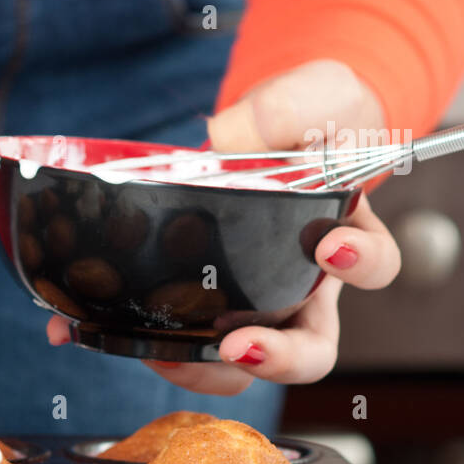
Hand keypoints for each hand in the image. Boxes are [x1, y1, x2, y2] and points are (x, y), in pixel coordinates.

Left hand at [47, 59, 401, 394]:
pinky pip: (176, 339)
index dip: (360, 264)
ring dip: (205, 369)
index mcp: (345, 237)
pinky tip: (92, 328)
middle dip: (279, 358)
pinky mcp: (194, 301)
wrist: (265, 129)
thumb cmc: (307, 119)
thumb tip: (228, 135)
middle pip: (310, 350)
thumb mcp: (313, 94)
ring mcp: (249, 301)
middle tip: (242, 346)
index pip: (372, 266)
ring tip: (166, 355)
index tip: (330, 247)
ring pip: (239, 364)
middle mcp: (302, 287)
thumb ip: (289, 107)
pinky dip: (135, 340)